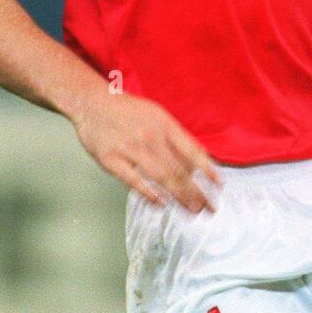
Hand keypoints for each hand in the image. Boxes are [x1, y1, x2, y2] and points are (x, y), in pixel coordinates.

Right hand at [72, 91, 222, 212]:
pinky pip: (132, 180)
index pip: (192, 151)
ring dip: (179, 196)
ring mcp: (130, 149)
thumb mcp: (158, 114)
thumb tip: (199, 156)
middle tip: (208, 208)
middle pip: (178, 169)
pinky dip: (147, 192)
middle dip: (196, 191)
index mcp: (164, 126)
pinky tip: (160, 203)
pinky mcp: (111, 159)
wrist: (93, 103)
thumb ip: (177, 136)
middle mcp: (150, 137)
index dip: (207, 170)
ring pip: (160, 177)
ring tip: (191, 209)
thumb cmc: (127, 110)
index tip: (218, 185)